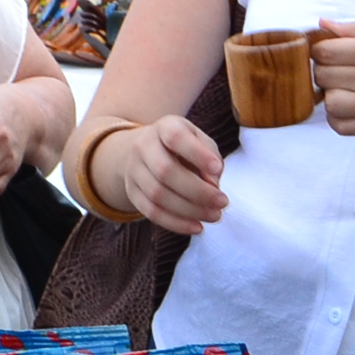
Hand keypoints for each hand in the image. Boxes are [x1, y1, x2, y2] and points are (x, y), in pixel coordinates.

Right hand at [104, 115, 228, 232]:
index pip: (176, 137)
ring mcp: (133, 170)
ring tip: (214, 216)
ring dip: (190, 210)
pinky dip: (176, 223)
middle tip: (222, 202)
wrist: (147, 150)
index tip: (217, 168)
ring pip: (157, 195)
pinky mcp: (131, 192)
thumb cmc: (184, 147)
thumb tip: (212, 185)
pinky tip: (197, 227)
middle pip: (165, 171)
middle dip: (198, 191)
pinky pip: (151, 212)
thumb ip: (210, 158)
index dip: (197, 154)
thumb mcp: (200, 142)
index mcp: (165, 127)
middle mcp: (143, 146)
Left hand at [310, 19, 354, 137]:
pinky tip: (347, 107)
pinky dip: (337, 118)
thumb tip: (322, 23)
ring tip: (342, 89)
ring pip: (330, 102)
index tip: (329, 52)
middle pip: (323, 76)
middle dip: (324, 71)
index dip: (320, 50)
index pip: (326, 51)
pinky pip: (341, 126)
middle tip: (337, 70)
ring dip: (330, 95)